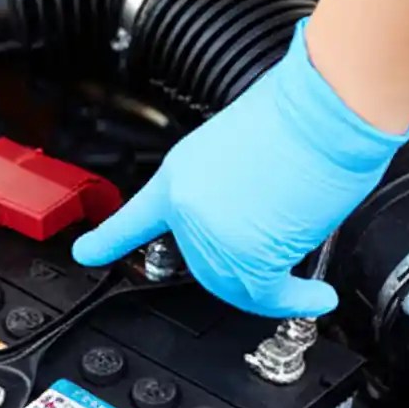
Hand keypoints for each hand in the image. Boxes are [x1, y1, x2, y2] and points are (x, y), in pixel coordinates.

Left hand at [72, 18, 408, 317]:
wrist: (322, 106)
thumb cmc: (302, 112)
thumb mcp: (244, 147)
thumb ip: (234, 190)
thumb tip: (260, 217)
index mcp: (180, 173)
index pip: (137, 217)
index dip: (109, 240)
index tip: (86, 254)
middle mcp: (188, 206)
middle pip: (206, 266)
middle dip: (247, 264)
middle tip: (283, 245)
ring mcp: (213, 233)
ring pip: (239, 284)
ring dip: (276, 283)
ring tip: (306, 260)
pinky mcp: (249, 255)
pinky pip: (270, 296)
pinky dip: (298, 301)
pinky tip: (317, 296)